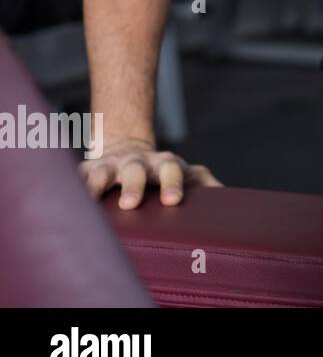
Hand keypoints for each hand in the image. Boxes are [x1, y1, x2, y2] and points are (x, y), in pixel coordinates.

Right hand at [78, 137, 221, 209]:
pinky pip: (76, 179)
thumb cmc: (160, 172)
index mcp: (164, 165)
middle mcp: (137, 164)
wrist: (125, 152)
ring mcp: (110, 167)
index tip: (173, 202)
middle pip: (136, 171)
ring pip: (102, 173)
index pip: (172, 170)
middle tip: (130, 204)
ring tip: (91, 200)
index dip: (172, 184)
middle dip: (133, 186)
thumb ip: (203, 182)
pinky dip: (72, 187)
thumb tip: (224, 194)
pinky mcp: (86, 172)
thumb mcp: (184, 174)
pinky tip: (65, 198)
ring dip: (97, 185)